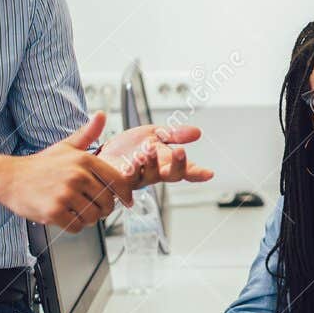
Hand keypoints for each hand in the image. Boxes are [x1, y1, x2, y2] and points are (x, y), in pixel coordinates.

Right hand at [0, 112, 133, 230]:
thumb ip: (87, 134)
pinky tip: (63, 216)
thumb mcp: (66, 146)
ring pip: (93, 218)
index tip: (125, 202)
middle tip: (89, 207)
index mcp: (84, 160)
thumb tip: (102, 115)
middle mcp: (77, 175)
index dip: (125, 195)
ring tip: (74, 209)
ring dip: (86, 219)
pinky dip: (73, 226)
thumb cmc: (40, 165)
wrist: (9, 178)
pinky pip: (77, 227)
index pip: (118, 182)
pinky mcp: (54, 211)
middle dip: (101, 210)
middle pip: (107, 204)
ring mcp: (65, 194)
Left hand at [99, 123, 214, 189]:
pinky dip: (131, 168)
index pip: (186, 170)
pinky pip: (129, 177)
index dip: (197, 172)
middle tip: (180, 151)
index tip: (208, 173)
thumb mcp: (156, 134)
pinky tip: (131, 161)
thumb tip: (198, 132)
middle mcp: (155, 173)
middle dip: (177, 164)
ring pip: (150, 175)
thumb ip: (175, 134)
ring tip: (148, 148)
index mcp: (166, 163)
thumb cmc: (132, 146)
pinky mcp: (121, 180)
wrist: (105, 151)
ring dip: (152, 161)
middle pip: (172, 175)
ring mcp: (139, 178)